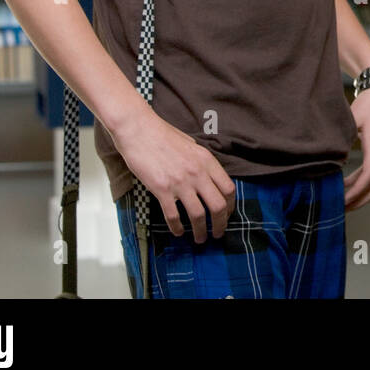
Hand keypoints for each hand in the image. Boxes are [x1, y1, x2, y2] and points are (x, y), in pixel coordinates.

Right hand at [110, 106, 235, 243]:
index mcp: (207, 161)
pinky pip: (173, 215)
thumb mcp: (191, 145)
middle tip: (218, 233)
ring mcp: (180, 182)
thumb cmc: (163, 135)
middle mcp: (197, 173)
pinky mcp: (162, 189)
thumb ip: (202, 162)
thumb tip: (209, 178)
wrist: (138, 130)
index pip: (228, 189)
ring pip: (198, 215)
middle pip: (218, 206)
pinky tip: (178, 232)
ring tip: (200, 239)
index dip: (230, 206)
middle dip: (221, 224)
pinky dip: (177, 228)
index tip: (227, 215)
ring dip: (201, 231)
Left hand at [344, 86, 369, 209]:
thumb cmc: (369, 102)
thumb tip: (328, 158)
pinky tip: (347, 185)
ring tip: (343, 201)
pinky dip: (362, 183)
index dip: (356, 189)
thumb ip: (341, 137)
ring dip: (362, 194)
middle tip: (341, 209)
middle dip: (360, 200)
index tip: (341, 198)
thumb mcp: (352, 116)